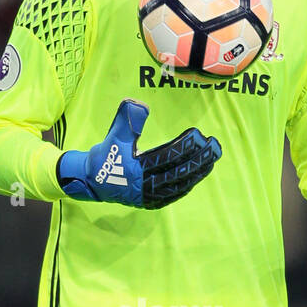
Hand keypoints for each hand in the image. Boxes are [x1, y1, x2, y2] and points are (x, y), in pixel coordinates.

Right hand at [57, 99, 220, 208]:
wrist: (91, 181)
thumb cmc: (104, 156)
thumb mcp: (113, 134)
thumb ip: (127, 118)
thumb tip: (140, 103)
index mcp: (137, 169)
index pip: (168, 157)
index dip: (185, 146)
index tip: (199, 134)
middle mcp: (145, 186)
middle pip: (179, 173)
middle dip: (199, 159)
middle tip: (215, 146)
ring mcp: (149, 197)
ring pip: (180, 185)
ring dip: (198, 172)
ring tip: (213, 158)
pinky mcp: (150, 202)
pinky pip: (174, 194)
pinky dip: (188, 185)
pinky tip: (199, 175)